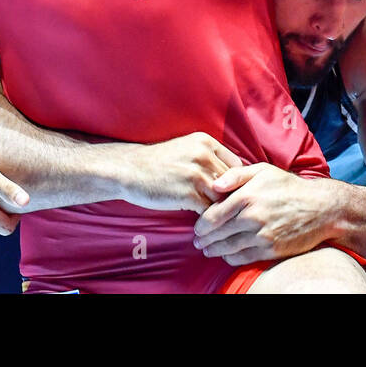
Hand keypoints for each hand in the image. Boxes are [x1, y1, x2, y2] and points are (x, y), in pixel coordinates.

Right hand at [123, 132, 245, 213]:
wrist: (129, 169)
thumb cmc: (159, 163)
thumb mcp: (187, 149)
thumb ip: (210, 158)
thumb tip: (235, 176)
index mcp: (206, 142)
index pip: (237, 166)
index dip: (235, 182)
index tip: (230, 194)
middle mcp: (204, 156)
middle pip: (232, 183)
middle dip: (230, 198)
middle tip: (228, 212)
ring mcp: (196, 175)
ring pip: (223, 198)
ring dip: (220, 211)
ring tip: (217, 221)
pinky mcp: (187, 195)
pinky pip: (209, 211)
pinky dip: (208, 220)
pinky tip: (202, 224)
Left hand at [193, 163, 341, 265]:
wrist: (321, 208)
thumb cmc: (289, 187)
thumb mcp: (263, 170)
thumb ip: (235, 175)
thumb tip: (213, 185)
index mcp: (247, 196)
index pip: (213, 215)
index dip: (201, 224)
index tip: (197, 227)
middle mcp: (252, 216)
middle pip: (218, 233)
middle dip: (204, 239)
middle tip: (198, 241)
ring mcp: (261, 235)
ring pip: (228, 247)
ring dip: (214, 250)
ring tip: (207, 250)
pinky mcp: (271, 249)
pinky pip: (243, 258)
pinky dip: (230, 258)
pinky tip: (226, 255)